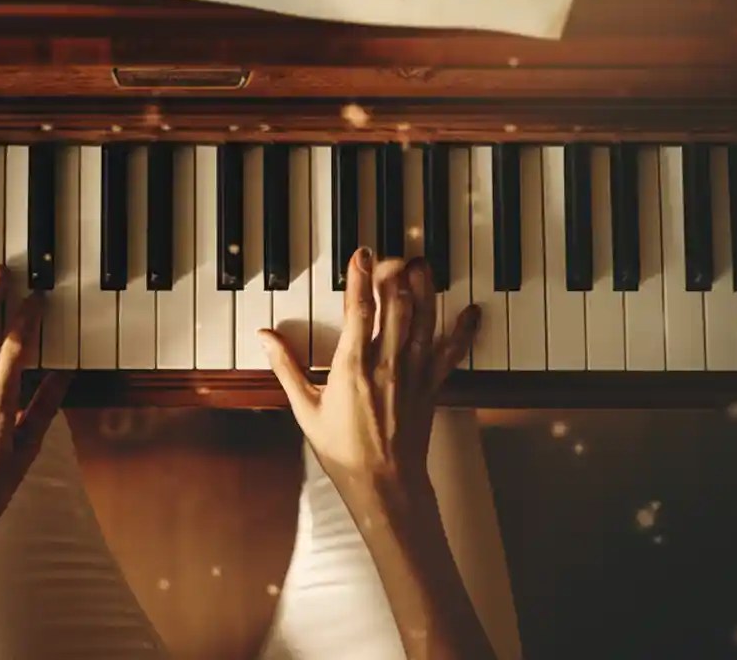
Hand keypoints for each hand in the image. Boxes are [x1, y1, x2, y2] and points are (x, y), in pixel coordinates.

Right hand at [260, 248, 478, 484]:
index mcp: (352, 368)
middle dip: (396, 275)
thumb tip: (265, 337)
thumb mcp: (304, 409)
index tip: (362, 253)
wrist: (383, 483)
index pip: (359, 312)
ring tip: (422, 265)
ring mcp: (413, 374)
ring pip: (425, 321)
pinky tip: (471, 311)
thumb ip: (286, 367)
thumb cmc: (343, 450)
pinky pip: (451, 353)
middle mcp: (387, 365)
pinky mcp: (431, 386)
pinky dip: (463, 330)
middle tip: (392, 255)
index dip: (361, 278)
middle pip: (398, 307)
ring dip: (425, 290)